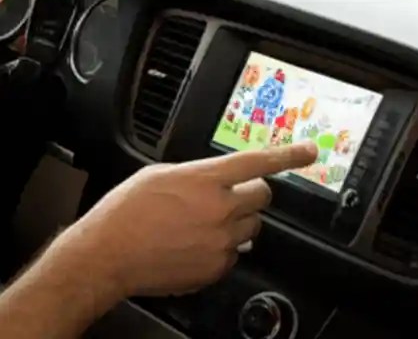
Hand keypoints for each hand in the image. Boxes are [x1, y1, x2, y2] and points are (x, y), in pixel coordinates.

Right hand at [64, 142, 318, 298]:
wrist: (109, 253)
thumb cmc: (124, 212)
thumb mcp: (157, 175)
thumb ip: (194, 174)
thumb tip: (213, 179)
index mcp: (203, 179)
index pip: (257, 162)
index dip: (288, 155)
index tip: (309, 151)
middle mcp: (219, 210)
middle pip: (262, 197)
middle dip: (250, 192)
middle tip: (227, 195)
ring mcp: (221, 242)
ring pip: (250, 226)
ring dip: (235, 221)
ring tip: (199, 223)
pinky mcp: (217, 267)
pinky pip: (234, 253)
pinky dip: (220, 247)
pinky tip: (191, 243)